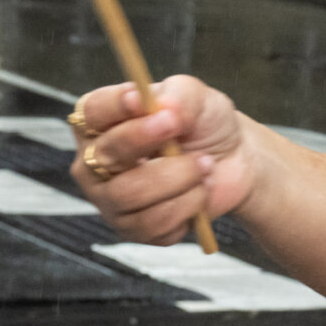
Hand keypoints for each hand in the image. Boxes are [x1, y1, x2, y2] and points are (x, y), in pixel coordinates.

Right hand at [69, 76, 252, 244]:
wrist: (234, 160)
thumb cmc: (204, 123)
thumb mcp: (197, 96)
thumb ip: (179, 96)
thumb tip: (164, 108)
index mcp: (103, 121)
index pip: (91, 111)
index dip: (114, 106)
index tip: (140, 98)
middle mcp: (96, 162)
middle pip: (102, 156)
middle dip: (145, 140)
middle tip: (178, 128)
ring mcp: (110, 199)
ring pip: (129, 194)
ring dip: (179, 177)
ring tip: (204, 164)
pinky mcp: (132, 229)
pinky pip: (153, 224)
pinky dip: (188, 204)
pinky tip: (198, 190)